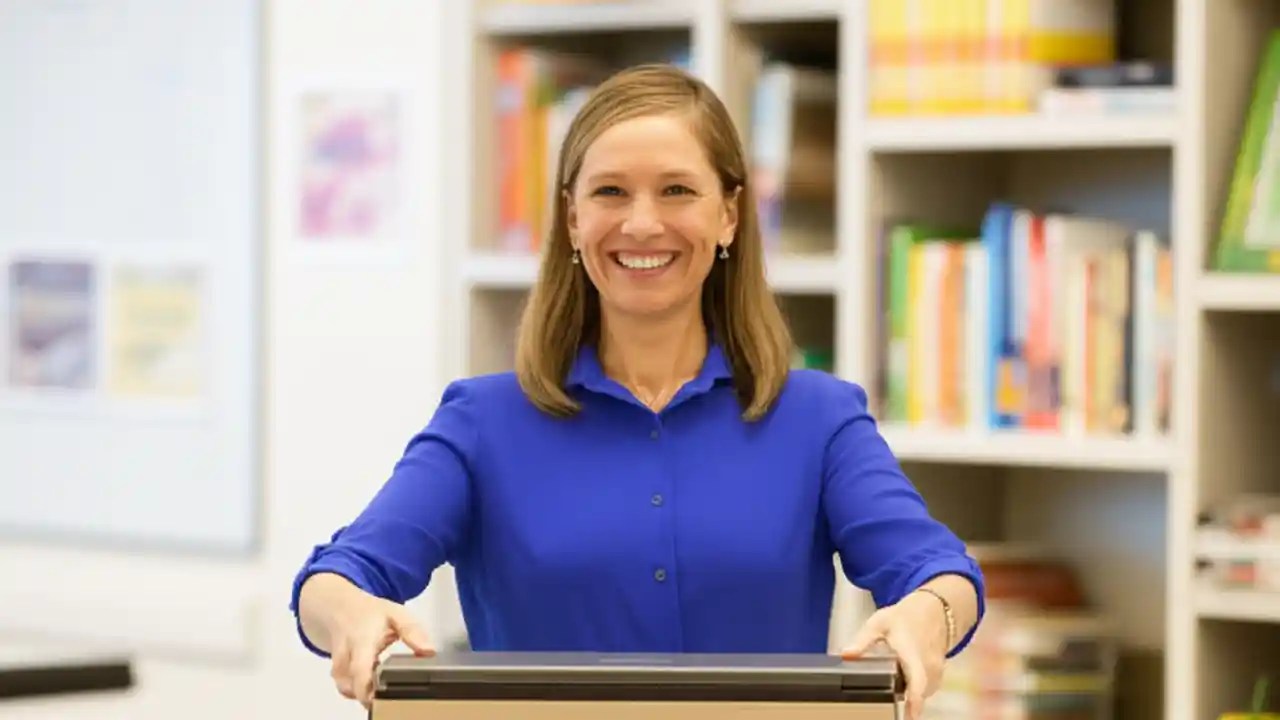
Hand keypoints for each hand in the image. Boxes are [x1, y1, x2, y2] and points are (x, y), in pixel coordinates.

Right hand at [326, 591, 434, 708]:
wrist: (340, 608)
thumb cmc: (370, 612)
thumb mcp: (396, 614)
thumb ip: (412, 631)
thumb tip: (429, 651)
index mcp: (361, 640)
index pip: (359, 669)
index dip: (367, 688)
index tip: (380, 696)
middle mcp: (345, 655)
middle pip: (349, 684)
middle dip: (367, 695)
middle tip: (386, 695)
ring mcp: (339, 664)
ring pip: (345, 687)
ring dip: (363, 691)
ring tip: (382, 684)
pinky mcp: (338, 671)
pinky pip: (346, 685)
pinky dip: (359, 688)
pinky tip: (373, 681)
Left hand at [840, 591, 948, 719]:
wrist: (933, 609)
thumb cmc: (905, 617)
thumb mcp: (879, 622)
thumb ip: (863, 640)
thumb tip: (846, 654)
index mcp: (912, 652)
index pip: (917, 681)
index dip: (914, 701)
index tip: (908, 717)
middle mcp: (928, 664)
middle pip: (920, 692)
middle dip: (908, 706)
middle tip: (889, 712)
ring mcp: (937, 670)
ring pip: (925, 692)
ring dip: (912, 698)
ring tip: (897, 701)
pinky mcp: (939, 674)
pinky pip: (929, 688)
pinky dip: (918, 692)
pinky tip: (905, 688)